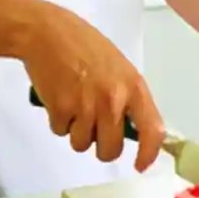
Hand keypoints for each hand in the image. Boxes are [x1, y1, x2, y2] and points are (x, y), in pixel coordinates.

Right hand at [21, 4, 166, 172]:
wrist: (47, 32)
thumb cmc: (85, 46)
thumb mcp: (119, 67)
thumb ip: (127, 97)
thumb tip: (133, 130)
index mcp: (133, 87)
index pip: (151, 130)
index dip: (148, 154)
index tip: (140, 165)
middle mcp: (113, 100)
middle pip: (111, 149)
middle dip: (101, 146)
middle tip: (93, 127)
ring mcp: (86, 106)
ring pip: (82, 144)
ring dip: (76, 131)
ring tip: (73, 103)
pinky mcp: (60, 109)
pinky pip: (61, 132)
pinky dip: (58, 121)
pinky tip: (59, 97)